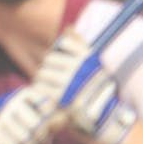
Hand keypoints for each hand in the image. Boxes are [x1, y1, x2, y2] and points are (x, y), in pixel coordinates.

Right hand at [0, 84, 59, 143]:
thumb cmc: (17, 131)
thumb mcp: (35, 122)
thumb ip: (53, 119)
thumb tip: (65, 118)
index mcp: (22, 93)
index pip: (47, 106)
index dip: (47, 121)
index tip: (37, 126)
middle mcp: (8, 101)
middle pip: (38, 126)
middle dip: (37, 139)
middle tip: (29, 142)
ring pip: (25, 140)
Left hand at [35, 29, 137, 143]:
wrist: (102, 116)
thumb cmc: (96, 88)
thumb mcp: (93, 64)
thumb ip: (79, 44)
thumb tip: (67, 27)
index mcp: (88, 57)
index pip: (64, 43)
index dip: (60, 51)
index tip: (62, 61)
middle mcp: (79, 67)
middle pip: (49, 59)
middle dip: (49, 67)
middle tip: (53, 76)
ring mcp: (69, 82)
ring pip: (42, 73)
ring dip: (43, 80)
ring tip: (50, 86)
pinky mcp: (60, 97)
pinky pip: (40, 88)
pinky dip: (41, 91)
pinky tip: (48, 95)